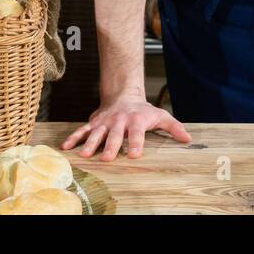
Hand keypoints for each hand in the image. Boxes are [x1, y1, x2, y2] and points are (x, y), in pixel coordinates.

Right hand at [60, 94, 190, 161]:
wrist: (123, 95)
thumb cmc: (143, 111)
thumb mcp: (160, 115)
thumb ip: (173, 127)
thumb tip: (187, 138)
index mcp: (136, 120)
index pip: (137, 133)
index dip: (136, 143)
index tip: (134, 155)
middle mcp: (119, 121)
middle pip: (115, 135)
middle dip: (111, 145)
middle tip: (107, 157)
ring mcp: (105, 122)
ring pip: (96, 133)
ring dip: (90, 143)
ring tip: (84, 155)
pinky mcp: (94, 123)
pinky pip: (82, 130)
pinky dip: (74, 138)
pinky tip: (66, 147)